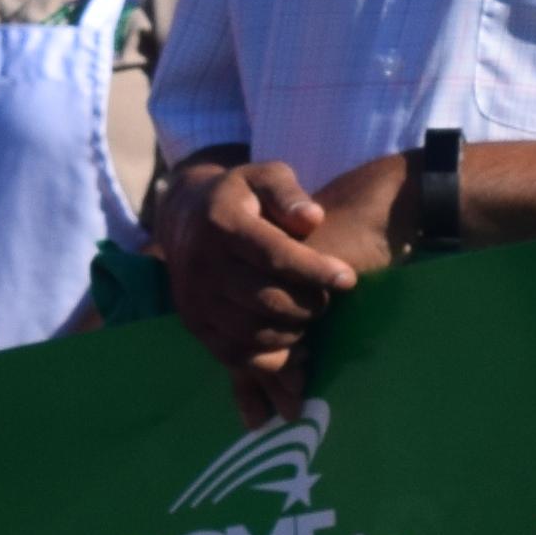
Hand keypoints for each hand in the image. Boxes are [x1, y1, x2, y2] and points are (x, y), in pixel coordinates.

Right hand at [159, 152, 381, 414]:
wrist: (186, 217)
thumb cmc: (243, 196)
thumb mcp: (265, 176)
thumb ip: (289, 193)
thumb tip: (312, 218)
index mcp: (223, 224)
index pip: (275, 255)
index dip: (316, 271)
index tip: (349, 279)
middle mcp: (202, 264)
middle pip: (267, 299)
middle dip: (309, 304)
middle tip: (328, 299)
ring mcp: (195, 299)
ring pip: (253, 331)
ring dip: (294, 330)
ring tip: (312, 315)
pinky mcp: (195, 323)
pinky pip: (234, 354)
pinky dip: (270, 358)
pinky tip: (297, 346)